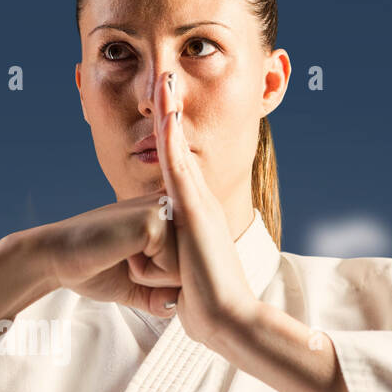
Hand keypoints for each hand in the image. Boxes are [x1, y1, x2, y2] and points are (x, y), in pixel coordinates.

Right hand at [35, 189, 182, 317]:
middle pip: (192, 269)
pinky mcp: (155, 219)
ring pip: (184, 271)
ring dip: (151, 278)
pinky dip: (144, 274)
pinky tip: (123, 254)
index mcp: (169, 216)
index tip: (130, 262)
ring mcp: (165, 209)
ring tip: (125, 256)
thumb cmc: (95, 268)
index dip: (161, 282)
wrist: (58, 258)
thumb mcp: (139, 286)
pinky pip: (170, 269)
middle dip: (159, 282)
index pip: (190, 266)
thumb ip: (164, 296)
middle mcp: (172, 206)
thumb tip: (183, 304)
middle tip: (126, 261)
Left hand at [152, 70, 259, 347]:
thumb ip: (175, 264)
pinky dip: (172, 138)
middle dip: (173, 110)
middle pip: (180, 148)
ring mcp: (197, 202)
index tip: (166, 110)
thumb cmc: (204, 302)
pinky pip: (179, 165)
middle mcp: (198, 202)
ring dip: (172, 113)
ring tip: (165, 78)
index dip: (173, 138)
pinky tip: (166, 113)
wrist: (226, 315)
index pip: (180, 168)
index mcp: (194, 215)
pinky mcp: (193, 209)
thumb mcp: (184, 274)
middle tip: (166, 75)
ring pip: (179, 150)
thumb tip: (171, 274)